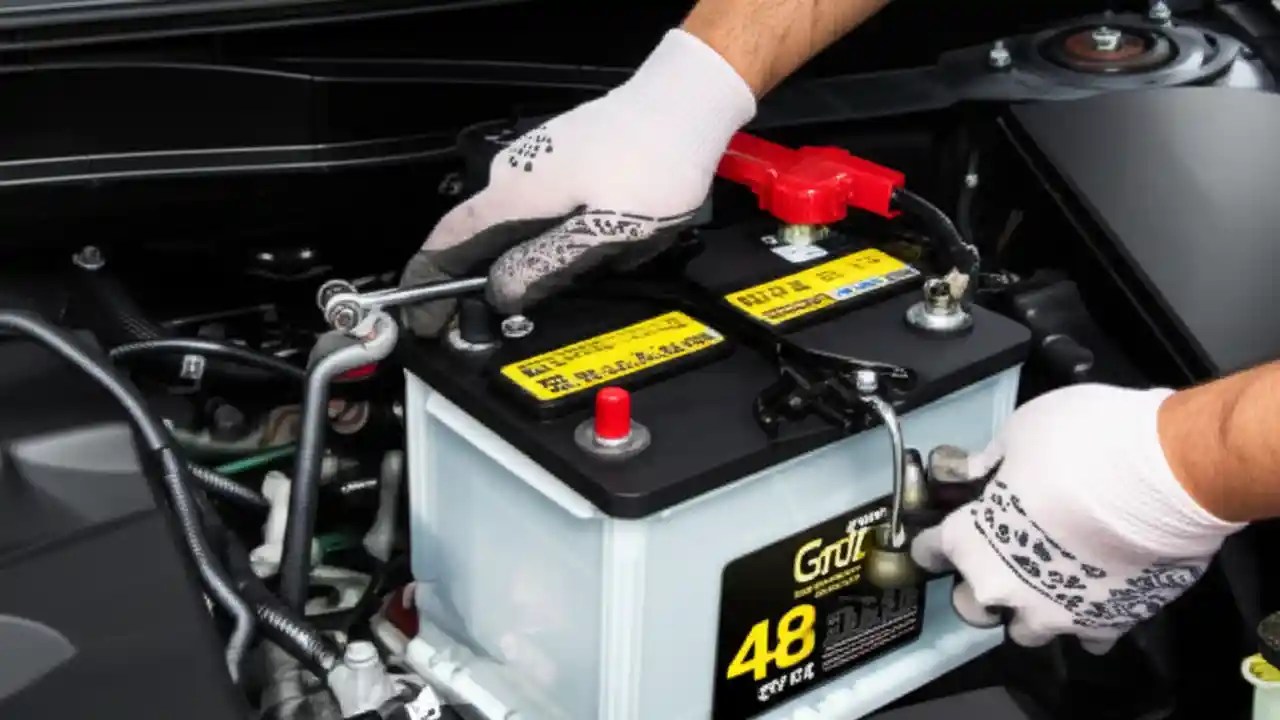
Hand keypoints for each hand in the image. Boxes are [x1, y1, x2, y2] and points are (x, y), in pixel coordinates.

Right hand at [401, 29, 755, 336]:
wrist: (685, 103)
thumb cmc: (654, 163)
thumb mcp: (603, 234)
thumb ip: (546, 265)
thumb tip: (501, 290)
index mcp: (513, 194)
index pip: (447, 243)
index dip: (429, 286)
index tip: (424, 318)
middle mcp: (513, 173)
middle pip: (474, 236)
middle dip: (474, 280)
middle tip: (488, 320)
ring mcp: (535, 161)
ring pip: (508, 223)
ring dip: (514, 260)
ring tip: (542, 291)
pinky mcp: (559, 158)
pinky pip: (534, 208)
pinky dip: (536, 237)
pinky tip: (573, 252)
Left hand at [912, 384, 1243, 652]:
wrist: (1169, 473)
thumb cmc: (1081, 443)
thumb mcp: (1019, 432)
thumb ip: (990, 461)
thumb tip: (973, 470)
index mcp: (969, 540)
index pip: (930, 551)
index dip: (934, 540)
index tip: (943, 532)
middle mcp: (1003, 587)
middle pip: (972, 603)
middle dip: (980, 583)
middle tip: (1000, 555)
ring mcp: (1054, 613)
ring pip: (1025, 631)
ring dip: (1029, 609)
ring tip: (1046, 582)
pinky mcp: (1106, 623)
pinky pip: (1087, 637)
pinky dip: (1087, 620)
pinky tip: (1095, 594)